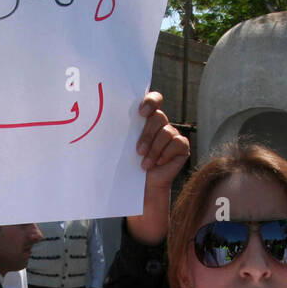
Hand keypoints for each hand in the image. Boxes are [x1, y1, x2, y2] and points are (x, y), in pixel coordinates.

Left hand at [126, 92, 189, 246]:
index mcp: (146, 119)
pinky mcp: (182, 147)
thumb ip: (123, 132)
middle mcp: (161, 124)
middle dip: (147, 135)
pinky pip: (177, 143)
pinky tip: (158, 164)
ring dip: (154, 149)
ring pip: (166, 132)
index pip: (154, 100)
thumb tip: (105, 122)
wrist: (142, 187)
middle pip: (158, 117)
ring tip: (145, 164)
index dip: (150, 101)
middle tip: (138, 151)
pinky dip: (166, 154)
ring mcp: (173, 134)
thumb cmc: (130, 165)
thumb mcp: (124, 147)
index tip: (141, 112)